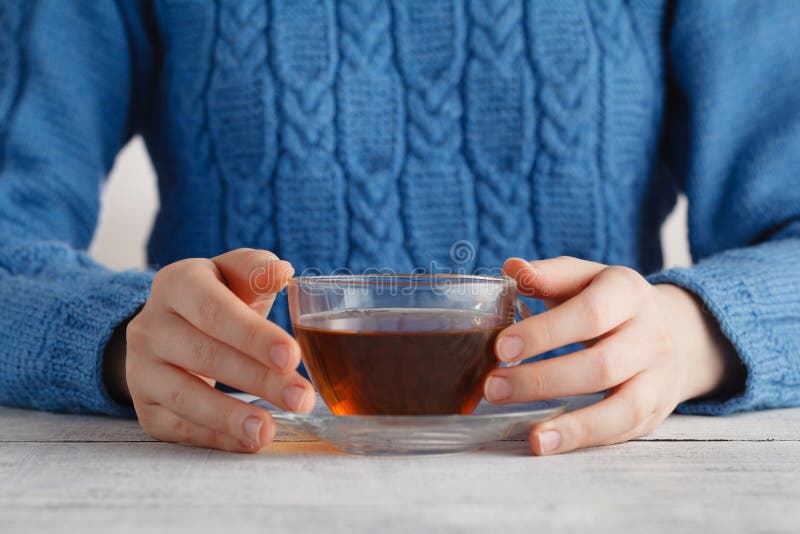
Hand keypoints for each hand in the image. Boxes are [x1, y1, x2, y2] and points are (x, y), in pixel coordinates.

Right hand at [125, 248, 314, 452]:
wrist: (173, 325)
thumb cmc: (219, 297)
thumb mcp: (236, 275)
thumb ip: (257, 271)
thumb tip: (281, 271)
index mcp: (177, 284)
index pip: (214, 311)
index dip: (253, 335)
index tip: (292, 356)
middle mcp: (150, 325)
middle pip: (206, 355)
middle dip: (259, 380)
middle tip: (301, 398)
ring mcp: (141, 368)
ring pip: (185, 397)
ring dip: (231, 417)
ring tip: (269, 431)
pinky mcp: (144, 404)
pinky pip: (178, 427)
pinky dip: (215, 437)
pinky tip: (248, 441)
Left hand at [485, 256, 737, 454]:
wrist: (670, 330)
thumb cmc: (607, 301)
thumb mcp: (583, 278)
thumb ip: (548, 276)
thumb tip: (511, 269)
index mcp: (628, 292)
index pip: (590, 314)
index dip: (545, 332)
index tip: (502, 347)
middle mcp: (650, 335)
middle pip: (602, 365)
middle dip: (543, 380)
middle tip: (494, 387)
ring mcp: (658, 377)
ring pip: (622, 406)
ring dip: (572, 424)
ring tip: (531, 436)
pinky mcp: (654, 410)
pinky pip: (622, 430)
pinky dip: (584, 439)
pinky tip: (548, 443)